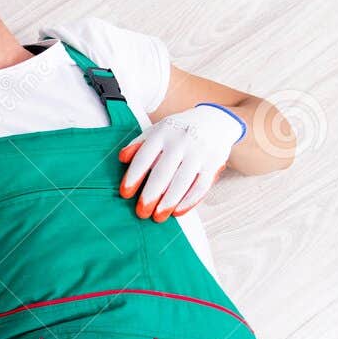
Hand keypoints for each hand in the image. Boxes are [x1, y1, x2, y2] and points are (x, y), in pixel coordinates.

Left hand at [117, 103, 245, 220]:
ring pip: (182, 181)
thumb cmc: (178, 131)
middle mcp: (181, 140)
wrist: (215, 121)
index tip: (125, 193)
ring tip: (158, 217)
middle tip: (141, 212)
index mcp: (163, 132)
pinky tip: (177, 212)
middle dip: (150, 195)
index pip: (144, 157)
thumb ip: (139, 144)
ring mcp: (199, 152)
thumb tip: (122, 158)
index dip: (133, 176)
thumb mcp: (157, 130)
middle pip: (163, 172)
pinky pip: (201, 186)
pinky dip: (189, 201)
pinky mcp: (213, 163)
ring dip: (168, 202)